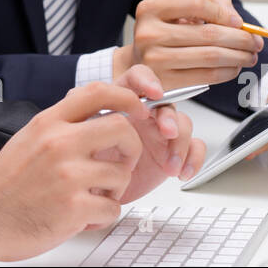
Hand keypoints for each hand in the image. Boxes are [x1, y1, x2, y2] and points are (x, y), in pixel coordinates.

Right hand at [0, 81, 145, 261]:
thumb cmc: (6, 183)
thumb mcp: (29, 138)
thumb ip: (60, 124)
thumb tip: (93, 110)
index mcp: (48, 123)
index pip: (97, 92)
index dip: (127, 98)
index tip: (139, 110)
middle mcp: (59, 143)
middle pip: (123, 129)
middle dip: (132, 148)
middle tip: (123, 162)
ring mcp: (68, 174)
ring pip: (122, 173)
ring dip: (115, 190)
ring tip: (93, 196)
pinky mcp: (74, 206)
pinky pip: (112, 207)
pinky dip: (103, 215)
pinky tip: (85, 216)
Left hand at [89, 65, 206, 209]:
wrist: (94, 189)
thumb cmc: (87, 157)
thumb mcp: (78, 133)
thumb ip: (77, 111)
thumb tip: (74, 95)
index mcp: (123, 100)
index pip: (138, 78)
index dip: (148, 81)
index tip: (154, 93)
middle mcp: (145, 113)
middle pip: (165, 103)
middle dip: (169, 117)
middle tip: (167, 132)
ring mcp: (160, 133)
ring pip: (183, 124)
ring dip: (180, 143)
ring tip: (170, 165)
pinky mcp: (172, 152)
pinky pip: (193, 148)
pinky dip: (193, 159)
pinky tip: (183, 173)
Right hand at [114, 0, 259, 88]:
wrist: (140, 62)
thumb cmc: (166, 33)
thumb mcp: (182, 9)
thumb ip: (212, 2)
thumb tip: (236, 20)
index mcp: (151, 8)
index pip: (197, 4)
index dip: (224, 13)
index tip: (240, 22)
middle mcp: (148, 33)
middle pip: (208, 33)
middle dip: (240, 38)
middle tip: (255, 42)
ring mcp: (155, 59)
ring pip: (211, 56)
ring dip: (238, 56)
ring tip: (249, 55)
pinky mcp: (165, 82)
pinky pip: (207, 76)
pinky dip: (227, 71)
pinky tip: (234, 67)